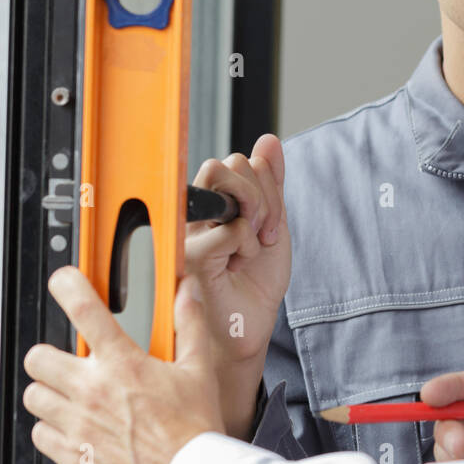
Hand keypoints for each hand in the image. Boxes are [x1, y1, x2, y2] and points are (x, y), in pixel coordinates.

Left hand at [23, 266, 222, 463]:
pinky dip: (51, 429)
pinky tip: (75, 426)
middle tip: (69, 361)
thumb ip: (189, 324)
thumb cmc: (194, 429)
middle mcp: (94, 392)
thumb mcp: (199, 369)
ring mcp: (78, 425)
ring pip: (34, 396)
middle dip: (51, 355)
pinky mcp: (72, 455)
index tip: (64, 280)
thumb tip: (186, 293)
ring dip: (50, 392)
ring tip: (73, 396)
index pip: (86, 310)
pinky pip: (39, 434)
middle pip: (38, 358)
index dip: (68, 286)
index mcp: (124, 364)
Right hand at [186, 134, 290, 366]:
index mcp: (217, 202)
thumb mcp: (274, 222)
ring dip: (254, 215)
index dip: (267, 184)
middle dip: (262, 195)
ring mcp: (189, 229)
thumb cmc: (257, 279)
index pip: (240, 161)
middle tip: (265, 232)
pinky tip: (240, 262)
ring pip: (223, 181)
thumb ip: (272, 182)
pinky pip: (228, 226)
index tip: (272, 223)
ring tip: (252, 246)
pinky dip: (246, 244)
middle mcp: (197, 211)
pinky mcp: (190, 253)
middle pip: (228, 163)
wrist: (252, 322)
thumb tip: (268, 140)